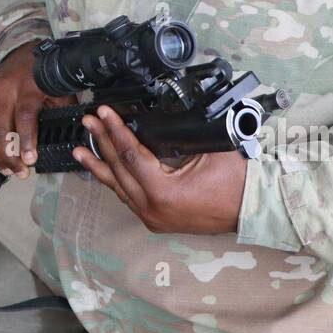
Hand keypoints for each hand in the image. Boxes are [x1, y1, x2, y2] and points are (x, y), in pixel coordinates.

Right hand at [0, 42, 73, 177]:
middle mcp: (3, 88)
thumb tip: (64, 141)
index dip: (27, 141)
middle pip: (0, 128)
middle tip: (20, 173)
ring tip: (7, 169)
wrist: (26, 53)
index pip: (25, 117)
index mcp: (28, 86)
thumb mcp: (59, 92)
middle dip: (9, 156)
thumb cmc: (46, 77)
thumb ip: (60, 114)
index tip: (30, 160)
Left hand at [73, 106, 247, 233]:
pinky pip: (129, 197)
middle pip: (119, 169)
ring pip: (118, 187)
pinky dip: (116, 180)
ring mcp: (153, 218)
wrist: (253, 209)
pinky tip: (104, 169)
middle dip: (102, 142)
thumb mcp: (206, 150)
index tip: (104, 113)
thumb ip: (177, 136)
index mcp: (163, 193)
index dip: (115, 131)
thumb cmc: (236, 181)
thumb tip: (152, 118)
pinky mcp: (157, 220)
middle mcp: (153, 209)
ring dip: (100, 165)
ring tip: (79, 149)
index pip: (131, 155)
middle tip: (88, 121)